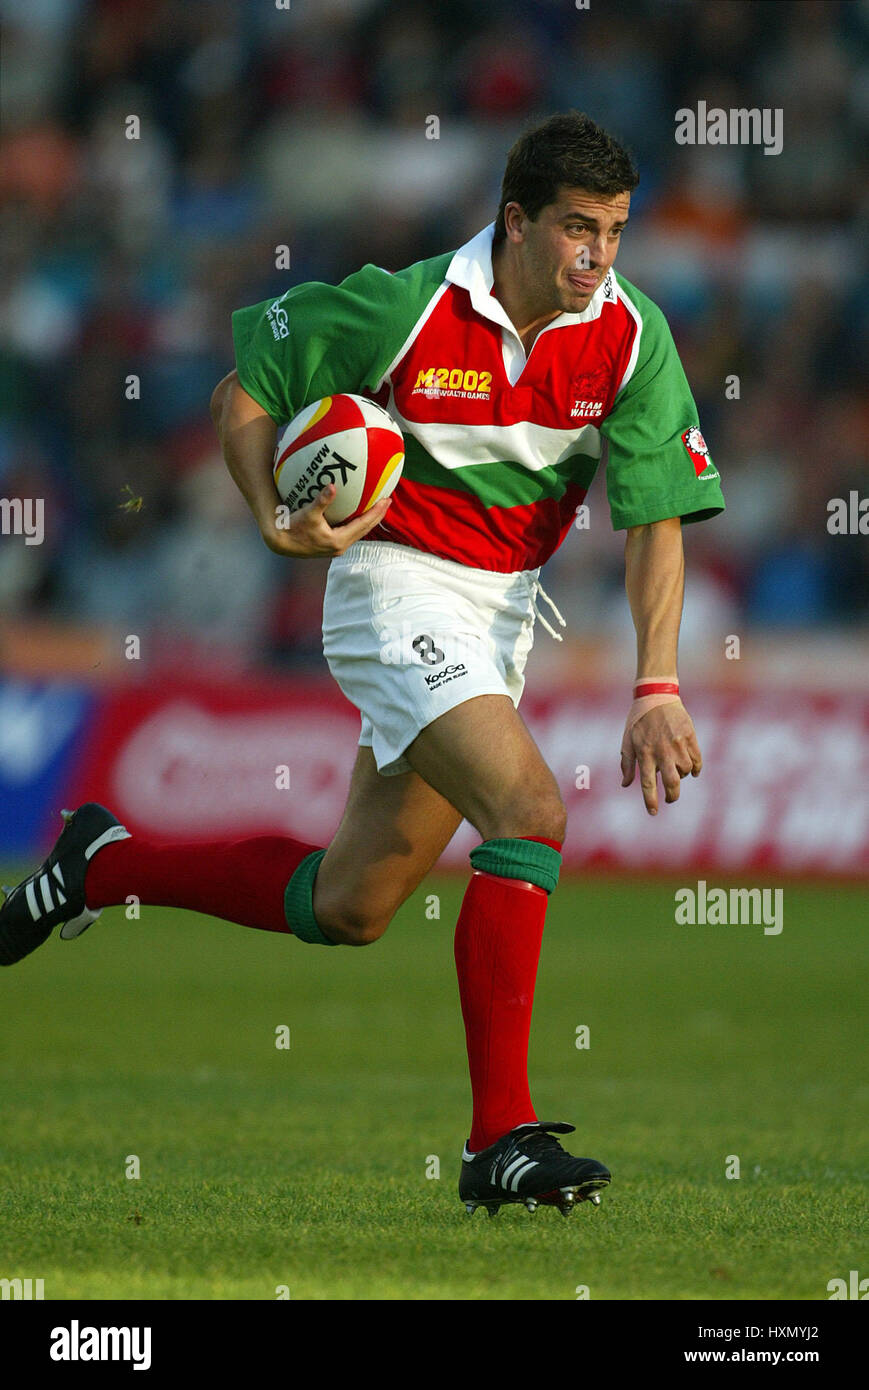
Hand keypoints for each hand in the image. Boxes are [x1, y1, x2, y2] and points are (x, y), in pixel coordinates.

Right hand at [258, 485, 391, 557]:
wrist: (280, 542)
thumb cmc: (292, 528)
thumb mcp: (308, 513)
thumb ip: (321, 500)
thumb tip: (332, 487)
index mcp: (339, 541)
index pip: (364, 524)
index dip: (377, 512)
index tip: (387, 499)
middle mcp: (340, 547)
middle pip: (365, 529)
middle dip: (377, 515)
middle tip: (388, 500)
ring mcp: (335, 548)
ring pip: (358, 531)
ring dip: (368, 519)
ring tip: (377, 507)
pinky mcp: (330, 546)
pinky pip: (349, 532)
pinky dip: (357, 522)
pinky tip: (357, 512)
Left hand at [620, 698, 702, 814]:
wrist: (656, 696)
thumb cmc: (638, 720)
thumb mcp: (627, 740)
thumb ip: (627, 764)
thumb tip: (625, 785)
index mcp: (644, 753)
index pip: (647, 783)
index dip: (650, 800)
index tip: (653, 812)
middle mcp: (661, 751)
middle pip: (671, 783)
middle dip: (672, 796)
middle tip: (670, 799)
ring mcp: (677, 744)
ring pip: (685, 772)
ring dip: (682, 777)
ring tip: (676, 771)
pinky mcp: (690, 737)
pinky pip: (697, 760)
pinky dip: (695, 768)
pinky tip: (692, 770)